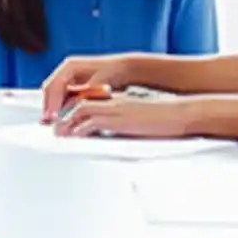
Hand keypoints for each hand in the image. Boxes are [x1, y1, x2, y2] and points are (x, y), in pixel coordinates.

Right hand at [41, 55, 134, 119]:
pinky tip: (61, 117)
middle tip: (48, 123)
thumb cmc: (114, 74)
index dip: (52, 102)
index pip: (54, 86)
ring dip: (52, 107)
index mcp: (70, 66)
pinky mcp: (72, 83)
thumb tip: (75, 107)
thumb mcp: (100, 84)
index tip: (53, 117)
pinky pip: (60, 95)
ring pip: (53, 93)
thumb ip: (86, 94)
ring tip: (52, 123)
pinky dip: (59, 106)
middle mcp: (66, 69)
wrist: (124, 68)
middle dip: (48, 106)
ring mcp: (68, 75)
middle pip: (50, 89)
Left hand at [53, 96, 190, 137]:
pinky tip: (72, 137)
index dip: (74, 110)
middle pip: (80, 102)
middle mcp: (114, 101)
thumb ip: (125, 125)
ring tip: (57, 134)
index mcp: (119, 100)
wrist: (182, 113)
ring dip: (66, 122)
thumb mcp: (142, 121)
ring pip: (80, 109)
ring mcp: (115, 108)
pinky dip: (78, 129)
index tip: (64, 122)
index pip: (90, 100)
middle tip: (54, 128)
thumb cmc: (167, 120)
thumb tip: (116, 136)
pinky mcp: (119, 118)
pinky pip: (90, 121)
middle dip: (65, 115)